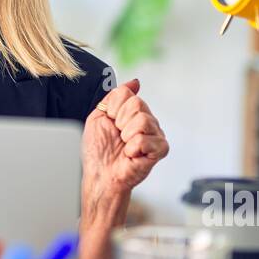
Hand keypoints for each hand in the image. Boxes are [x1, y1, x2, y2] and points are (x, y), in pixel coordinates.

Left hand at [78, 78, 168, 258]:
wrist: (100, 175)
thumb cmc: (98, 151)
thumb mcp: (99, 117)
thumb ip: (115, 97)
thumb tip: (135, 82)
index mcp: (132, 112)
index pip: (128, 94)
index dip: (113, 109)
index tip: (110, 123)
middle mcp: (147, 121)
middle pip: (137, 104)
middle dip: (120, 121)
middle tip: (117, 137)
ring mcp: (155, 134)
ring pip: (143, 119)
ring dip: (126, 135)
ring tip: (124, 146)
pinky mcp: (160, 149)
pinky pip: (147, 138)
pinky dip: (134, 147)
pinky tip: (131, 155)